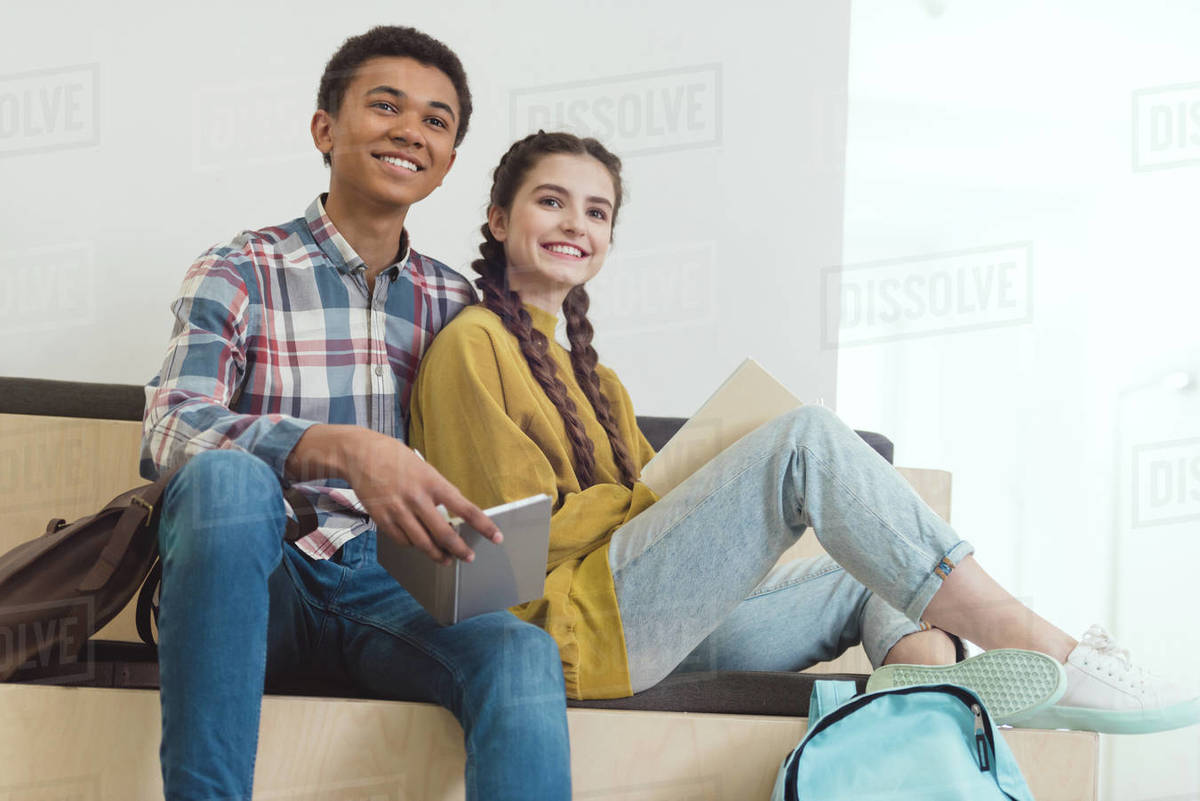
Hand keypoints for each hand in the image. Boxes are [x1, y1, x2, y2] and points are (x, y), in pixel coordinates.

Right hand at [287, 425, 501, 564]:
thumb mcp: (424, 468)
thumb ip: (437, 491)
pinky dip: (412, 545)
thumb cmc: (395, 458)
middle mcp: (417, 498)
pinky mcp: (381, 518)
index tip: (496, 537)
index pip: (466, 508)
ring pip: (423, 543)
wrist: (360, 453)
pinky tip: (418, 545)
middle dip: (460, 550)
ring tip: (445, 559)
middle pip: (444, 533)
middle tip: (468, 557)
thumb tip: (451, 514)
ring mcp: (398, 510)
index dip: (484, 525)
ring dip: (437, 554)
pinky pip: (402, 540)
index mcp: (433, 482)